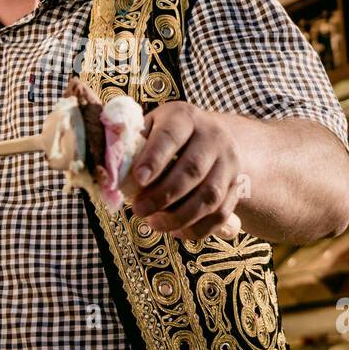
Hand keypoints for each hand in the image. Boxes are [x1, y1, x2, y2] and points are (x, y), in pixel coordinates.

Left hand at [124, 101, 243, 240]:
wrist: (209, 137)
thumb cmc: (166, 137)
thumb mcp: (150, 129)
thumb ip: (132, 146)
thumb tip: (111, 172)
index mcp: (185, 118)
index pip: (171, 136)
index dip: (155, 158)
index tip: (138, 179)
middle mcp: (213, 137)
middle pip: (192, 170)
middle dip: (163, 195)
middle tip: (139, 210)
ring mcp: (229, 162)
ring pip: (209, 196)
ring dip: (180, 217)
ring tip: (154, 224)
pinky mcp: (237, 186)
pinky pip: (221, 214)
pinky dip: (197, 229)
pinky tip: (175, 231)